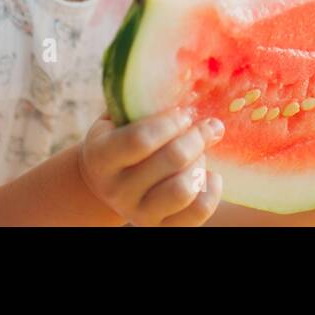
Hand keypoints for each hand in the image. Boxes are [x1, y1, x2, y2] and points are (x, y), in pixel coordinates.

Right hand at [79, 108, 224, 225]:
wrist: (105, 181)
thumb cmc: (120, 137)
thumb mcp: (120, 118)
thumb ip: (145, 105)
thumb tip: (190, 87)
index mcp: (102, 157)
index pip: (141, 139)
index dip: (170, 121)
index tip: (184, 112)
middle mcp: (117, 190)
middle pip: (171, 160)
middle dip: (197, 136)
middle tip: (205, 125)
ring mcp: (138, 213)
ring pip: (184, 189)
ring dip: (200, 163)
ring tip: (199, 153)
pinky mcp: (161, 227)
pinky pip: (198, 211)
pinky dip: (212, 189)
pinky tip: (208, 174)